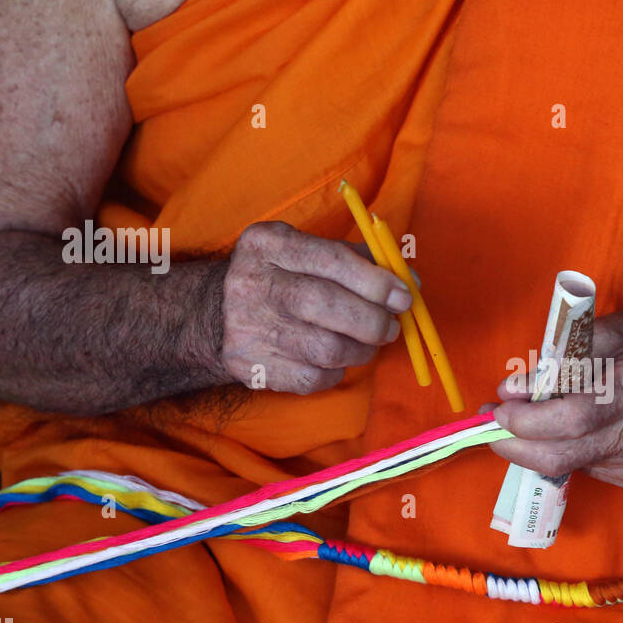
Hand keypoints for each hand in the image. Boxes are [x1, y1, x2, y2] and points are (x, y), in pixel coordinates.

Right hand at [219, 221, 411, 393]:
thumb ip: (356, 259)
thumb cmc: (280, 277)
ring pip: (327, 348)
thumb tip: (410, 281)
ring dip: (361, 350)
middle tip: (392, 327)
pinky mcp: (253, 368)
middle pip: (327, 305)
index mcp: (269, 244)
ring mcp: (249, 328)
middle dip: (373, 320)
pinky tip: (335, 359)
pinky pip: (314, 378)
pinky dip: (336, 371)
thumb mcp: (304, 250)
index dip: (376, 281)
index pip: (331, 260)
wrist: (212, 315)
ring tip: (367, 343)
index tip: (405, 295)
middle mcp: (253, 283)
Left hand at [487, 290, 622, 487]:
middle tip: (493, 425)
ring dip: (541, 445)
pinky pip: (591, 469)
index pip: (569, 418)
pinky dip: (572, 450)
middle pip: (563, 456)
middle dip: (516, 445)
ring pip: (572, 465)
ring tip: (536, 417)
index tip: (497, 405)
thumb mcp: (607, 330)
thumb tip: (509, 392)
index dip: (525, 418)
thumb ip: (556, 361)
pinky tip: (583, 428)